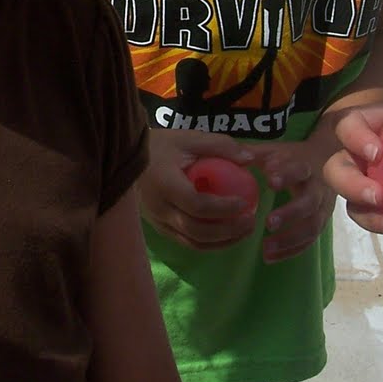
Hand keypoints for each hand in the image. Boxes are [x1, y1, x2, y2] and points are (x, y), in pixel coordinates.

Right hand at [139, 129, 258, 249]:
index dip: (223, 208)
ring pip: (194, 242)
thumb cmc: (164, 146)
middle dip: (228, 231)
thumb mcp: (191, 138)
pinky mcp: (161, 229)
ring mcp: (158, 221)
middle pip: (196, 230)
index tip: (244, 203)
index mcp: (164, 183)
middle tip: (251, 220)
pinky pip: (188, 242)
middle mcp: (158, 207)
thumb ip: (221, 146)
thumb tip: (250, 159)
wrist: (131, 157)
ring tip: (245, 229)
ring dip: (223, 241)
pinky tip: (229, 234)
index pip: (196, 204)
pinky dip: (211, 243)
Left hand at [254, 137, 336, 263]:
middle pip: (309, 203)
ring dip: (289, 239)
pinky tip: (270, 257)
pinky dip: (291, 250)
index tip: (270, 181)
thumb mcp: (275, 151)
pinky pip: (309, 241)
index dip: (287, 175)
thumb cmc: (290, 158)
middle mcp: (317, 189)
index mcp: (305, 167)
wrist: (325, 161)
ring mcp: (322, 208)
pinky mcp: (321, 223)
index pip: (299, 170)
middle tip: (268, 223)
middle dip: (290, 213)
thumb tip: (230, 155)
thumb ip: (253, 153)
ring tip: (265, 249)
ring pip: (311, 226)